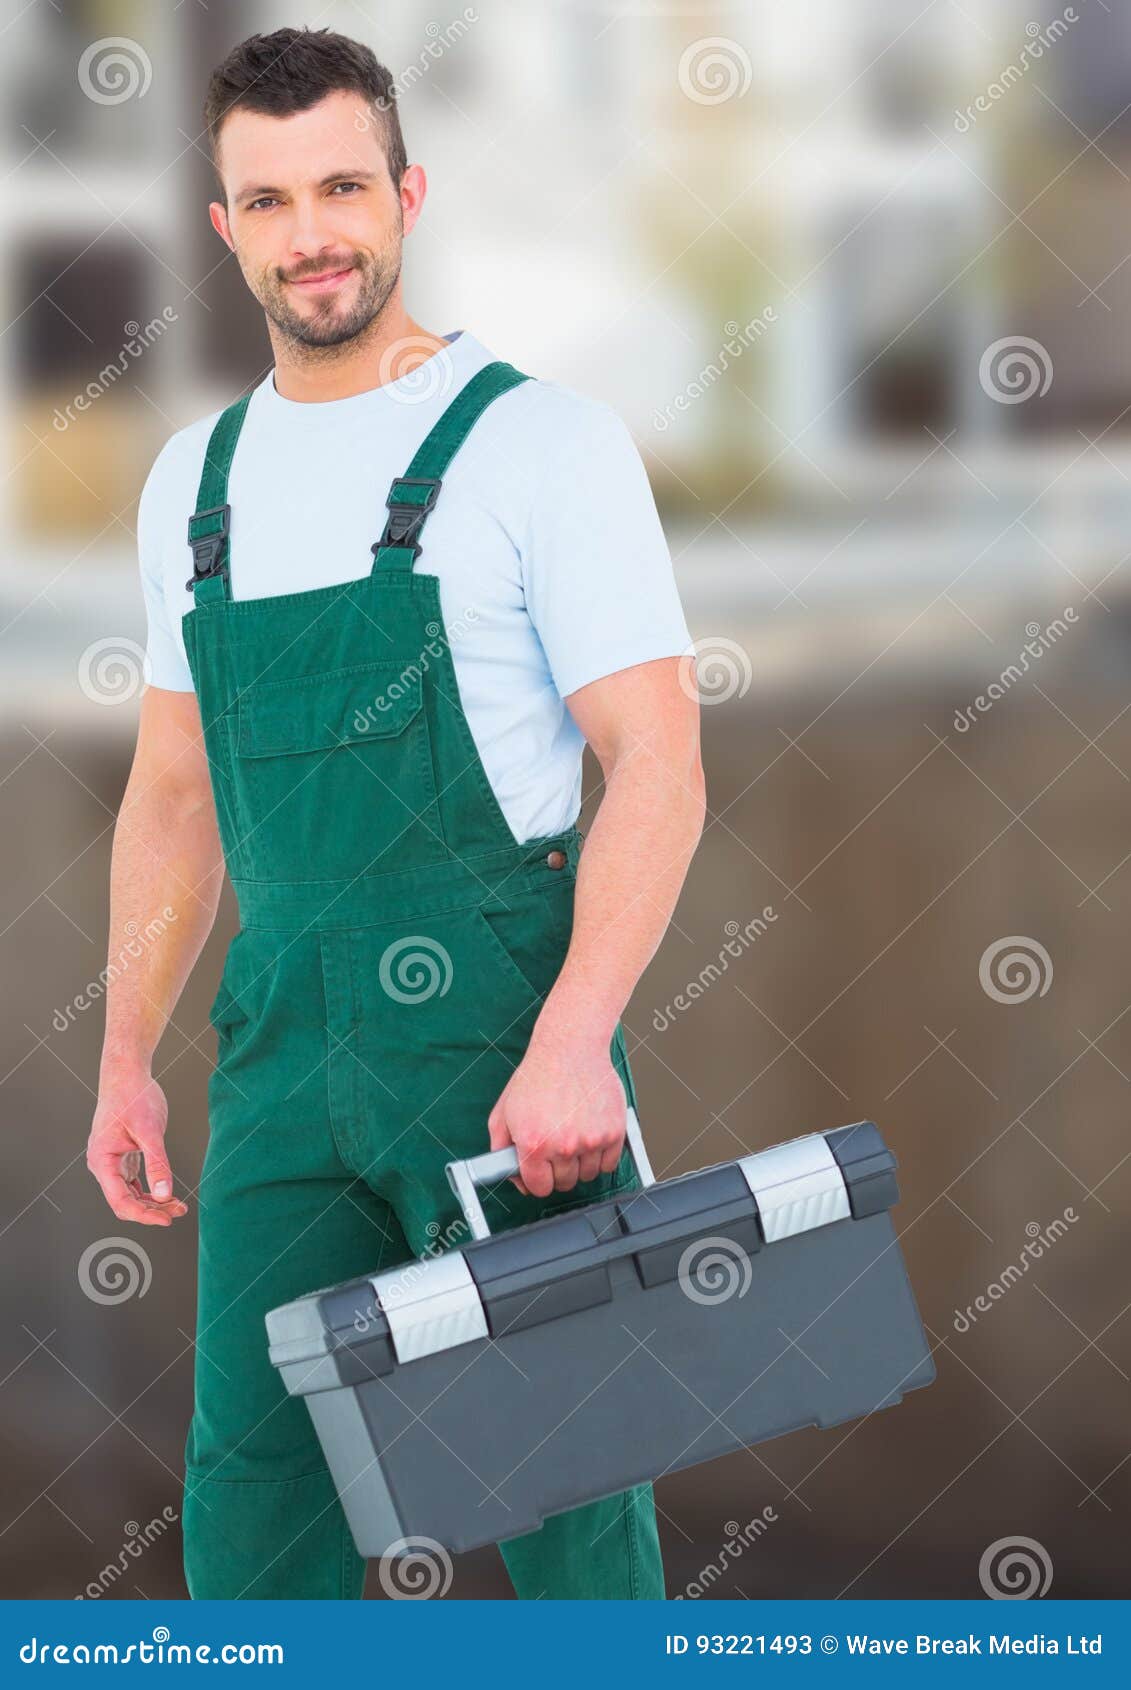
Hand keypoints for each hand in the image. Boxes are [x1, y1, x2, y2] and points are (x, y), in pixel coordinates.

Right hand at [86, 1070, 188, 1226]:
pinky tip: (167, 1194)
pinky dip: (150, 1190)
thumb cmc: (134, 1096)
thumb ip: (157, 1163)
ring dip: (152, 1203)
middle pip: (124, 1201)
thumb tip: (165, 1194)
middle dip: (151, 1211)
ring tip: (177, 1206)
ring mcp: (112, 1162)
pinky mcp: (123, 1156)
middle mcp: (103, 1164)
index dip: (143, 1215)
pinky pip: (134, 1182)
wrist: (127, 1074)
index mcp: (102, 1160)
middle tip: (178, 1211)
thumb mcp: (149, 1130)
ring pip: (130, 1194)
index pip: (120, 1200)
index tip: (166, 1219)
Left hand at [487, 1033, 625, 1198]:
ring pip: (588, 1175)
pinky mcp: (614, 1132)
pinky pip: (610, 1164)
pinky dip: (601, 1156)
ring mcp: (591, 1140)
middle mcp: (563, 1145)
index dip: (538, 1181)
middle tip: (556, 1148)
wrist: (569, 1048)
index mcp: (534, 1143)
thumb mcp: (503, 1112)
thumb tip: (515, 1178)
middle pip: (565, 1183)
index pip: (539, 1188)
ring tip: (574, 1137)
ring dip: (581, 1163)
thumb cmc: (537, 1077)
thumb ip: (500, 1149)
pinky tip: (591, 1137)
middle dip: (558, 1170)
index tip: (541, 1173)